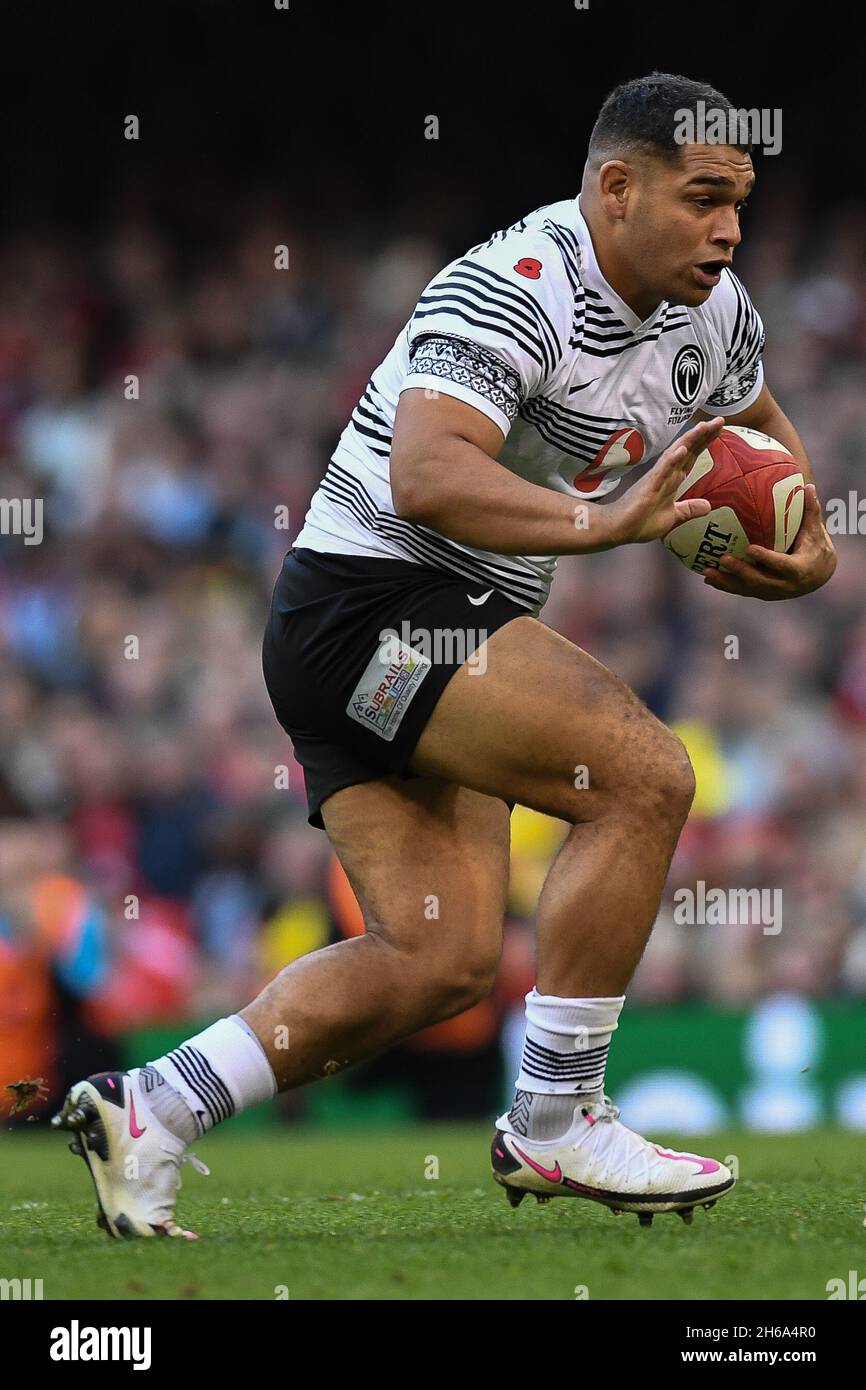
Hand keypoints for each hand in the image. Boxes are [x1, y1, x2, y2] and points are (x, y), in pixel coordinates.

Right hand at [607, 417, 722, 544]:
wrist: (619, 529)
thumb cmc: (640, 522)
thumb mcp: (672, 516)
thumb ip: (689, 509)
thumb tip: (708, 506)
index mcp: (671, 480)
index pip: (691, 457)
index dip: (705, 443)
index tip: (718, 429)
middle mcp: (666, 474)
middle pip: (687, 450)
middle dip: (703, 436)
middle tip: (719, 420)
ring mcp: (657, 478)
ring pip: (676, 454)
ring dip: (690, 440)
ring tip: (704, 426)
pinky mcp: (649, 486)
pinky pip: (662, 470)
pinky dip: (672, 459)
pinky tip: (682, 449)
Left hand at [702, 484, 836, 599]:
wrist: (819, 575)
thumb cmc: (816, 547)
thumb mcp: (816, 531)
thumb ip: (811, 510)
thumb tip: (808, 485)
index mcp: (798, 570)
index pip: (781, 564)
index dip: (766, 558)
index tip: (749, 548)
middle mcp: (784, 585)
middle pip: (759, 580)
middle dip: (740, 571)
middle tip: (722, 558)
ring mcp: (772, 592)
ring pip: (747, 588)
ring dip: (726, 581)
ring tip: (707, 571)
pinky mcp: (762, 594)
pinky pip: (742, 591)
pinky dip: (725, 585)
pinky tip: (707, 577)